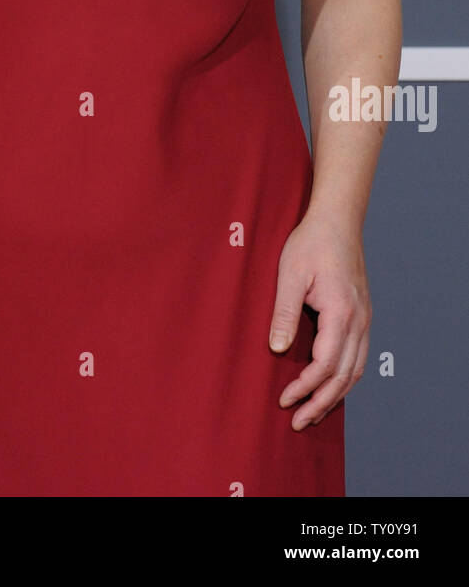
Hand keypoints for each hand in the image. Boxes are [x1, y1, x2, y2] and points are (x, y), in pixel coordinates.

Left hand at [268, 215, 371, 429]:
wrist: (338, 220)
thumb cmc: (311, 243)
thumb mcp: (289, 274)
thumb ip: (284, 312)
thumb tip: (276, 349)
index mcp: (341, 311)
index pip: (326, 364)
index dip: (306, 387)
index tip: (284, 400)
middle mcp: (359, 320)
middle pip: (345, 375)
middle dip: (320, 402)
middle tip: (297, 422)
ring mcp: (364, 318)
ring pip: (355, 370)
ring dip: (335, 395)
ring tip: (312, 413)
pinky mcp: (362, 315)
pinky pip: (358, 357)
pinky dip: (345, 379)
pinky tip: (329, 387)